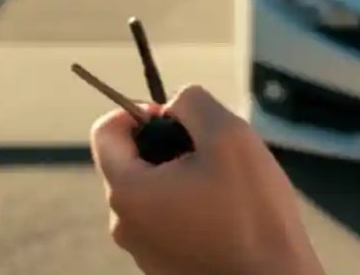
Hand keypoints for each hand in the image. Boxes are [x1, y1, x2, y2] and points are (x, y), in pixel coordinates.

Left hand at [89, 85, 324, 274]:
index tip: (180, 118)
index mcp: (127, 190)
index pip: (105, 130)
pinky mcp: (164, 267)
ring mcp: (142, 250)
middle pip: (132, 160)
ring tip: (229, 190)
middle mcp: (123, 224)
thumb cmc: (253, 212)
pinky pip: (168, 221)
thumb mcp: (229, 135)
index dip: (140, 110)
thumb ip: (194, 102)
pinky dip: (193, 208)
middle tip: (217, 155)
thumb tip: (176, 102)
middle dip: (170, 145)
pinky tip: (229, 218)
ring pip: (153, 191)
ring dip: (184, 178)